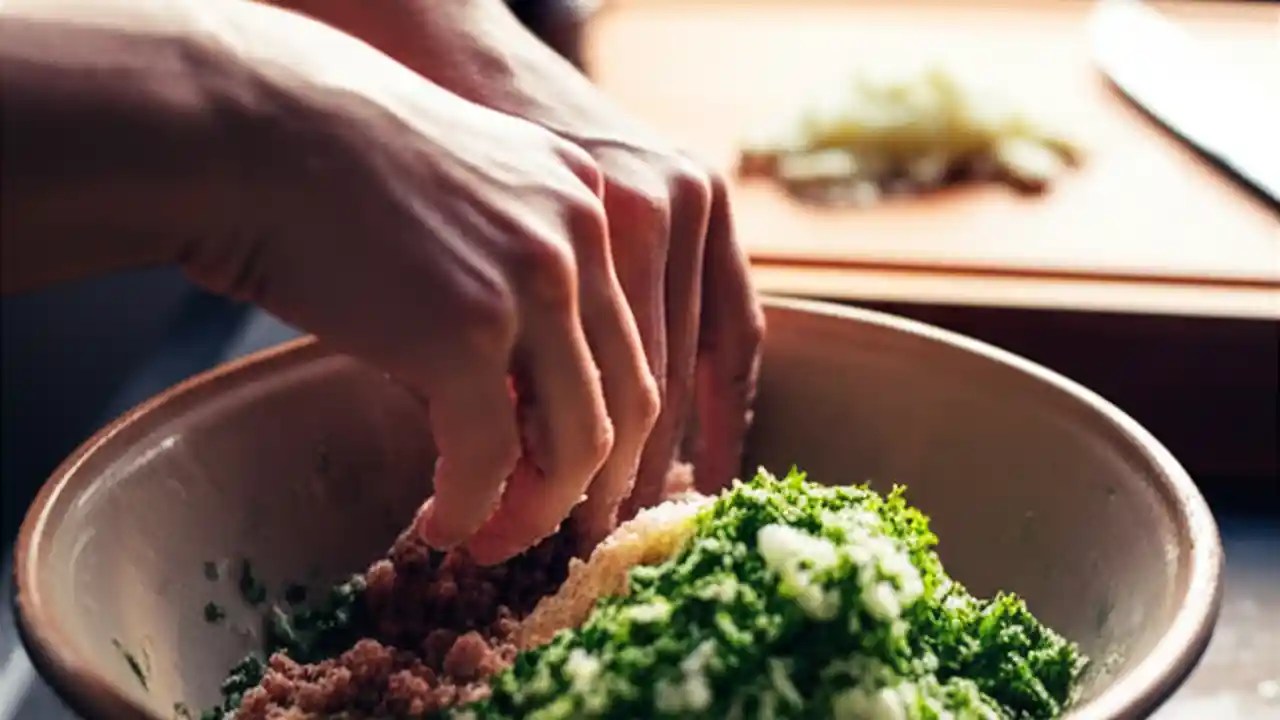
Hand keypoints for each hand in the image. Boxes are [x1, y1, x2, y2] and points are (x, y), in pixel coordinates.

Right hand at [271, 0, 766, 543]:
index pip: (647, 343)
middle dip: (602, 487)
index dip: (635, 433)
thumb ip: (518, 289)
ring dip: (543, 512)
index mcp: (591, 207)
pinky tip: (441, 525)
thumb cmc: (338, 171)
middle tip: (562, 532)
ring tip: (498, 540)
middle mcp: (583, 239)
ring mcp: (533, 284)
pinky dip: (471, 508)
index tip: (603, 485)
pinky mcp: (467, 333)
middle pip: (635, 399)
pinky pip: (489, 456)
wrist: (252, 127)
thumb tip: (522, 403)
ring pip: (580, 441)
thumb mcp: (472, 209)